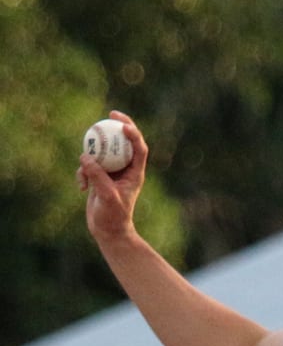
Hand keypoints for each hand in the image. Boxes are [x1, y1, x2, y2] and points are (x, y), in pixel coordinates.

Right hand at [78, 110, 147, 242]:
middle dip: (118, 127)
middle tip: (109, 114)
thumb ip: (97, 176)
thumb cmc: (113, 216)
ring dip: (89, 160)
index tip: (123, 123)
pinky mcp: (99, 178)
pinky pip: (88, 167)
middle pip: (124, 143)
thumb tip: (86, 156)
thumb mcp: (106, 195)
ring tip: (84, 175)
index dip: (134, 133)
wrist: (108, 231)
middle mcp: (125, 170)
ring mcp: (112, 173)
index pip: (139, 148)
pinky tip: (81, 188)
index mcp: (135, 173)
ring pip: (102, 154)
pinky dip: (82, 174)